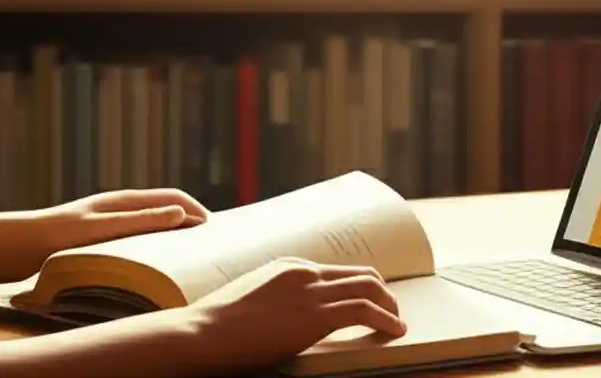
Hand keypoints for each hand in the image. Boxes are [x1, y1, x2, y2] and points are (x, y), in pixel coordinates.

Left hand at [42, 188, 210, 251]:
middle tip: (210, 245)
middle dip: (191, 222)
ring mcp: (112, 223)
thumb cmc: (58, 236)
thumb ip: (141, 220)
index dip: (197, 211)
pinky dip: (156, 247)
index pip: (174, 198)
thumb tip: (181, 214)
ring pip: (154, 225)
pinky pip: (139, 239)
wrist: (18, 246)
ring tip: (189, 257)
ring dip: (174, 235)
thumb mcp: (102, 228)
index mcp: (125, 201)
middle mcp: (121, 209)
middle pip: (167, 210)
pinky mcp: (102, 239)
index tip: (216, 230)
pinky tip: (154, 265)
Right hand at [185, 258, 406, 373]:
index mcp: (289, 266)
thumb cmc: (216, 326)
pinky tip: (395, 331)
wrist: (202, 334)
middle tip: (392, 310)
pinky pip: (365, 311)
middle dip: (382, 292)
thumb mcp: (251, 300)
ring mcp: (310, 291)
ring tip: (397, 323)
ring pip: (369, 288)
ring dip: (390, 306)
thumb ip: (276, 300)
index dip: (360, 287)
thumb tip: (290, 318)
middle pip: (361, 274)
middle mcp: (304, 272)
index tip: (371, 301)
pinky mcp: (315, 315)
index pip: (337, 272)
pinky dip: (386, 319)